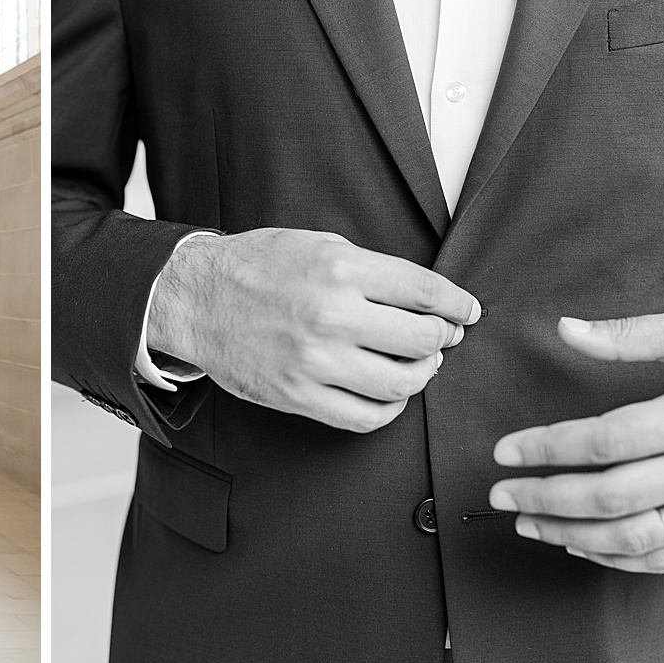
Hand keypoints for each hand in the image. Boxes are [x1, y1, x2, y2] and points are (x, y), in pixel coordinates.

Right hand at [148, 229, 479, 431]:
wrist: (196, 298)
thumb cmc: (258, 266)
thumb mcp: (318, 245)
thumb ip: (372, 270)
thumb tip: (428, 301)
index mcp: (341, 270)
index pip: (426, 293)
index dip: (458, 305)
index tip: (467, 314)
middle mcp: (332, 316)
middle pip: (423, 340)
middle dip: (441, 339)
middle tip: (440, 338)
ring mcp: (315, 361)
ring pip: (401, 383)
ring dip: (421, 375)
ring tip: (416, 365)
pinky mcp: (298, 396)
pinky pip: (366, 417)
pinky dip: (389, 408)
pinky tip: (387, 393)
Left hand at [491, 311, 663, 573]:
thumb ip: (630, 334)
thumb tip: (566, 329)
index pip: (605, 440)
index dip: (548, 448)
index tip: (505, 450)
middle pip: (610, 496)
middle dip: (544, 497)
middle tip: (500, 493)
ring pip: (634, 538)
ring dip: (570, 535)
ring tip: (527, 523)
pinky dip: (614, 559)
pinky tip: (578, 543)